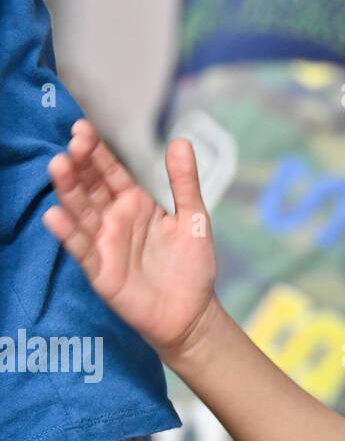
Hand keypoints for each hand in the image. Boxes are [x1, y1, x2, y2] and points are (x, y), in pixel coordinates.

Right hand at [42, 119, 217, 360]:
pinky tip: (54, 215)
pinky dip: (68, 233)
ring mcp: (104, 244)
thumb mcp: (192, 216)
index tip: (82, 129)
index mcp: (135, 203)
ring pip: (80, 213)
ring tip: (57, 167)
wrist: (192, 311)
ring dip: (68, 191)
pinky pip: (81, 249)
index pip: (110, 173)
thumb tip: (181, 141)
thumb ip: (184, 182)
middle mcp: (114, 220)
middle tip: (71, 144)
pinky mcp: (100, 271)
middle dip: (79, 165)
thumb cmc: (190, 264)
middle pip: (90, 188)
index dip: (96, 152)